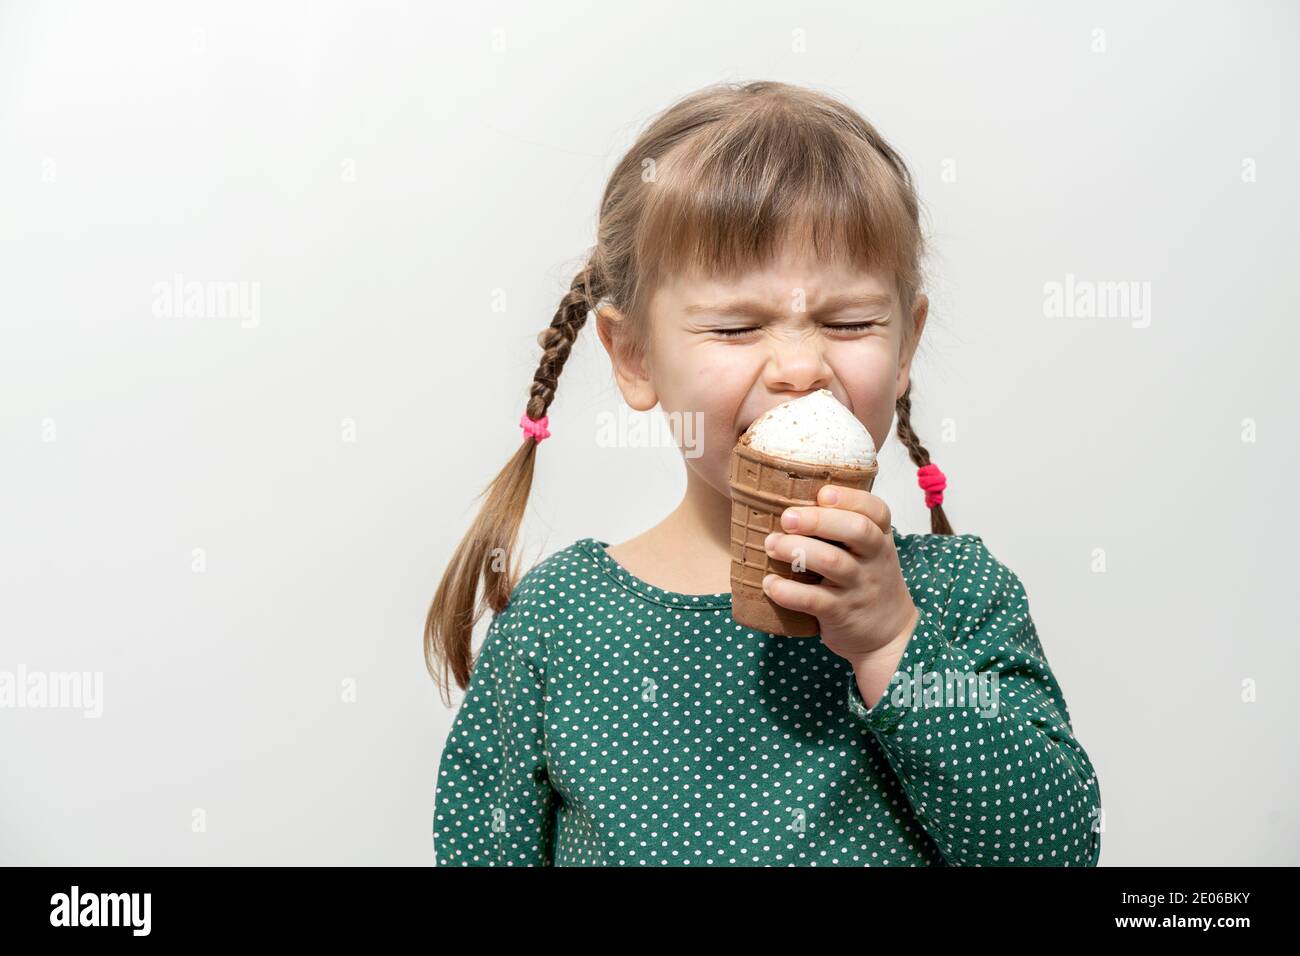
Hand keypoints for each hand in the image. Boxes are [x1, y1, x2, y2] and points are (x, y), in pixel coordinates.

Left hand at [761, 484, 918, 669]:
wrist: (890, 634)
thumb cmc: (868, 580)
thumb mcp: (870, 551)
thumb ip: (844, 527)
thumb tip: (790, 500)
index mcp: (880, 537)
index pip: (876, 510)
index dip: (849, 498)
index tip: (822, 494)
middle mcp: (874, 559)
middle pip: (856, 530)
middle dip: (818, 520)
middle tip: (787, 518)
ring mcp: (859, 586)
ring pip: (832, 562)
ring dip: (796, 550)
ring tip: (770, 544)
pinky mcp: (841, 613)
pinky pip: (813, 600)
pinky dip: (787, 591)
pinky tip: (769, 583)